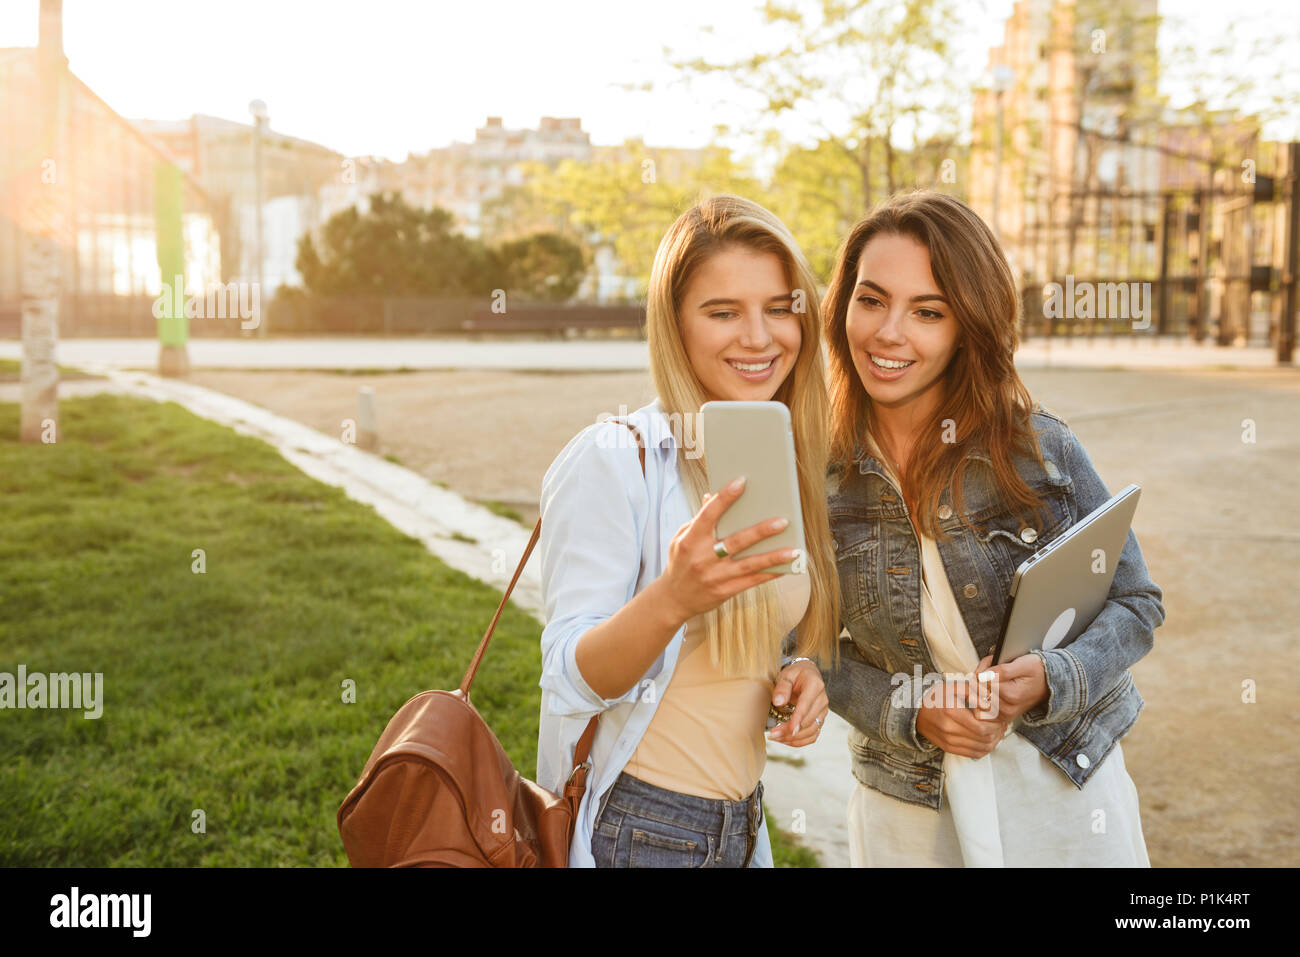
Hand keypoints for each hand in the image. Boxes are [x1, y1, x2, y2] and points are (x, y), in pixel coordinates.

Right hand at [656, 476, 800, 623]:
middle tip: (782, 521)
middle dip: (760, 531)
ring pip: (748, 564)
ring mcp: (714, 576)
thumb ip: (698, 520)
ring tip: (794, 550)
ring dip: (773, 557)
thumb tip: (711, 496)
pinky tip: (785, 568)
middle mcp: (703, 558)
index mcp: (690, 540)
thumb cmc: (680, 562)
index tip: (741, 482)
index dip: (724, 498)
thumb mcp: (681, 539)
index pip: (708, 515)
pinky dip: (769, 574)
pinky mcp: (724, 591)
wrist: (673, 599)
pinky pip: (751, 582)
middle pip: (735, 541)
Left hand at [767, 659, 827, 746]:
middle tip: (773, 734)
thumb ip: (782, 687)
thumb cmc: (795, 675)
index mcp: (815, 685)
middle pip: (808, 721)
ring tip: (777, 738)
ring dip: (794, 738)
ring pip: (811, 731)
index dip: (798, 719)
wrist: (807, 674)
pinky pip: (813, 735)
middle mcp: (822, 700)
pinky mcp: (820, 720)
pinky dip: (800, 741)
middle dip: (790, 731)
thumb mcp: (786, 675)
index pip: (806, 705)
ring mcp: (823, 711)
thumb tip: (778, 702)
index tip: (789, 729)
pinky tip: (786, 740)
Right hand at [914, 662, 1011, 758]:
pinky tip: (989, 741)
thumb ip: (974, 691)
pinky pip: (974, 754)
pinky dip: (985, 749)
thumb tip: (990, 703)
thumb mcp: (954, 686)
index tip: (999, 717)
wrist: (917, 712)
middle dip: (997, 732)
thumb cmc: (937, 697)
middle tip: (1001, 725)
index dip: (995, 723)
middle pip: (983, 738)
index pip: (982, 726)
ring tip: (997, 732)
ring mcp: (948, 741)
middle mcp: (949, 729)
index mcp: (951, 711)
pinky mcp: (949, 748)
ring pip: (981, 748)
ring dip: (994, 741)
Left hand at [984, 652, 1048, 721]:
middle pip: (977, 690)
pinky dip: (982, 697)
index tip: (992, 662)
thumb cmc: (1037, 672)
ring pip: (976, 699)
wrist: (1049, 685)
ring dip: (980, 686)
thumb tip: (982, 676)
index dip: (984, 668)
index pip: (981, 681)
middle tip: (991, 668)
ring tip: (992, 678)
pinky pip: (981, 709)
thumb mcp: (1023, 664)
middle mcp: (1006, 708)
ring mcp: (1003, 714)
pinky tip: (991, 689)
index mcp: (1011, 695)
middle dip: (979, 677)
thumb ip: (1002, 670)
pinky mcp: (1001, 717)